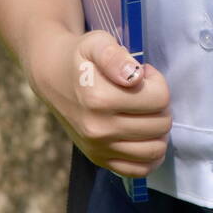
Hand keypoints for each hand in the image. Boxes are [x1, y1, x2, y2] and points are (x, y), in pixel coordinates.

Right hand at [26, 21, 171, 177]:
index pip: (159, 98)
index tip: (143, 75)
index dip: (157, 82)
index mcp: (99, 99)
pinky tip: (145, 137)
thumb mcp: (96, 43)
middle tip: (144, 93)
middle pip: (160, 124)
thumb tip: (135, 78)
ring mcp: (99, 148)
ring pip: (155, 150)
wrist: (52, 78)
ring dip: (158, 130)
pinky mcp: (98, 159)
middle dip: (160, 106)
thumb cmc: (80, 58)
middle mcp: (98, 129)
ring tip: (145, 113)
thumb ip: (115, 56)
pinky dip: (150, 156)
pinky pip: (139, 170)